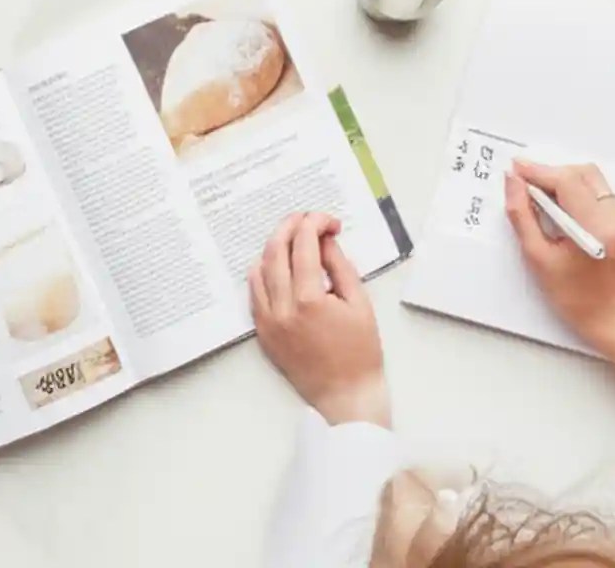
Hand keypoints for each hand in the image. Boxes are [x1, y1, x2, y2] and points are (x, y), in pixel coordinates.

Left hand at [248, 212, 389, 427]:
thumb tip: (326, 240)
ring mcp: (267, 320)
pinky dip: (262, 272)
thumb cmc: (359, 353)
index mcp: (309, 300)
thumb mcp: (359, 304)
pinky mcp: (262, 331)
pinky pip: (254, 292)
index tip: (327, 221)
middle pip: (275, 251)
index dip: (314, 225)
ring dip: (274, 248)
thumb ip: (340, 267)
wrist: (345, 394)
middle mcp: (281, 308)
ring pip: (259, 269)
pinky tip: (276, 265)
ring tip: (292, 239)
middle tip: (305, 219)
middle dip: (290, 227)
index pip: (303, 247)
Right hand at [506, 160, 614, 358]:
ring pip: (593, 183)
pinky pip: (601, 196)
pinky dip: (578, 195)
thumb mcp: (538, 258)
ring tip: (541, 200)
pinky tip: (561, 211)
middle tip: (525, 183)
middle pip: (584, 174)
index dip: (538, 171)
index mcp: (597, 227)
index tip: (516, 168)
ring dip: (565, 183)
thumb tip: (513, 185)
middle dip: (552, 173)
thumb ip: (523, 217)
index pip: (566, 181)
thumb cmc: (577, 298)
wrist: (614, 321)